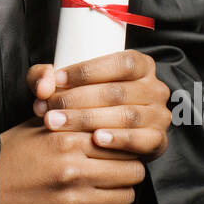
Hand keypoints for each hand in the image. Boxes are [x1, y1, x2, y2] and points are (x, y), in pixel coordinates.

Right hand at [0, 113, 146, 203]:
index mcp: (66, 139)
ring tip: (103, 186)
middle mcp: (73, 169)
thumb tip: (102, 115)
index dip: (124, 144)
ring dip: (118, 191)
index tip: (119, 148)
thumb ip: (70, 120)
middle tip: (116, 168)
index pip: (122, 140)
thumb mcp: (34, 128)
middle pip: (132, 170)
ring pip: (125, 196)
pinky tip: (90, 203)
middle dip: (127, 168)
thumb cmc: (6, 159)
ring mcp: (73, 200)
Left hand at [29, 50, 171, 162]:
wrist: (97, 137)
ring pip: (127, 116)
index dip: (88, 70)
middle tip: (48, 109)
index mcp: (140, 65)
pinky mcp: (158, 141)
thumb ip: (43, 77)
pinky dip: (120, 140)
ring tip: (60, 124)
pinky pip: (143, 140)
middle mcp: (155, 88)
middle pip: (118, 92)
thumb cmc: (80, 102)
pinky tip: (96, 139)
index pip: (120, 62)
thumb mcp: (62, 84)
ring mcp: (160, 115)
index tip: (56, 79)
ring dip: (90, 120)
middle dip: (78, 100)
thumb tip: (43, 85)